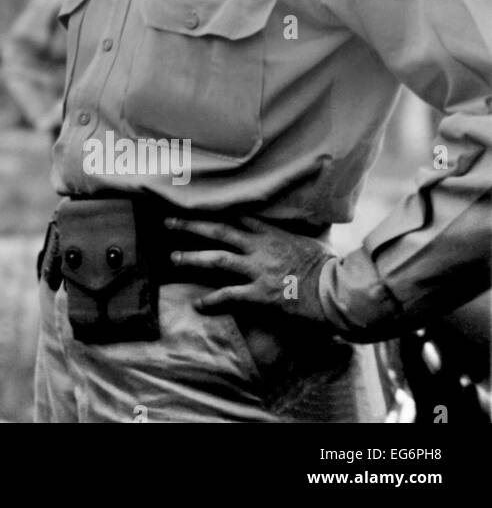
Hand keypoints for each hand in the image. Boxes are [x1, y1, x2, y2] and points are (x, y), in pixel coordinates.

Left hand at [166, 215, 335, 326]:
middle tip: (167, 221)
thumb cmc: (331, 267)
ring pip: (216, 259)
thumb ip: (299, 229)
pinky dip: (211, 300)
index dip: (213, 209)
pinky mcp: (260, 294)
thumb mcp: (314, 239)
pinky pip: (229, 295)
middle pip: (218, 230)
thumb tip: (304, 219)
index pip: (237, 214)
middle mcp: (261, 247)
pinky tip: (198, 304)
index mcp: (273, 232)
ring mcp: (259, 270)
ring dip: (191, 258)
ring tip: (173, 258)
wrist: (340, 292)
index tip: (193, 204)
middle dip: (190, 225)